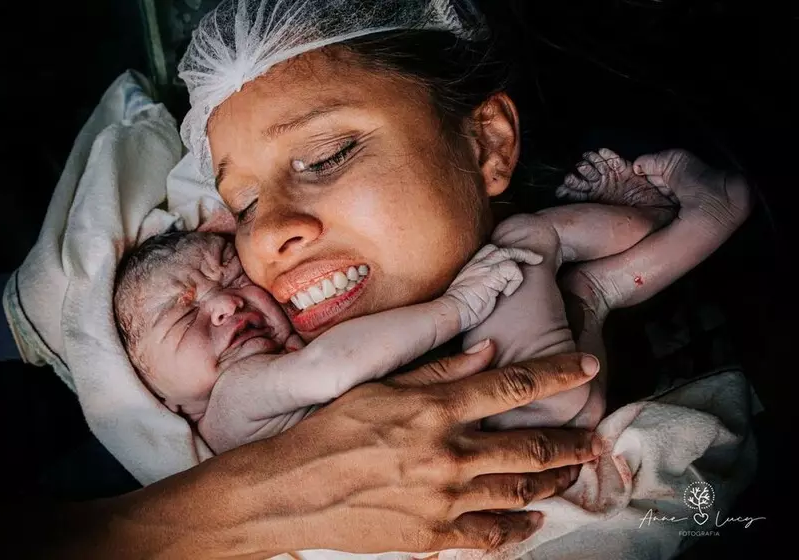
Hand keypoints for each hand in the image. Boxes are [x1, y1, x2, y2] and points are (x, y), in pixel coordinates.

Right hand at [37, 348, 601, 559]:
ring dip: (554, 479)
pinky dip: (519, 527)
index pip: (513, 386)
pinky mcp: (435, 536)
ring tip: (573, 472)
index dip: (557, 374)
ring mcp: (445, 499)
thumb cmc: (327, 433)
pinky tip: (533, 519)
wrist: (289, 493)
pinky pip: (492, 535)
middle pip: (531, 446)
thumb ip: (437, 371)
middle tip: (596, 438)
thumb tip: (486, 350)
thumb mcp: (379, 388)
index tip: (587, 367)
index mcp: (435, 409)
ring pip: (520, 489)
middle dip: (573, 441)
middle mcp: (449, 453)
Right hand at [444, 244, 542, 329]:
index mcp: (472, 266)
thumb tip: (494, 293)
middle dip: (522, 252)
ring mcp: (485, 267)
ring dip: (525, 258)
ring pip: (510, 253)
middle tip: (536, 258)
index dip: (504, 254)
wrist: (452, 311)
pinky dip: (515, 282)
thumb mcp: (470, 293)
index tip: (514, 262)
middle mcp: (479, 263)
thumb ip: (481, 287)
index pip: (489, 250)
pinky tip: (507, 293)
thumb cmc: (460, 308)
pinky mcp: (492, 274)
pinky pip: (513, 270)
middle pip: (502, 249)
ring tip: (536, 262)